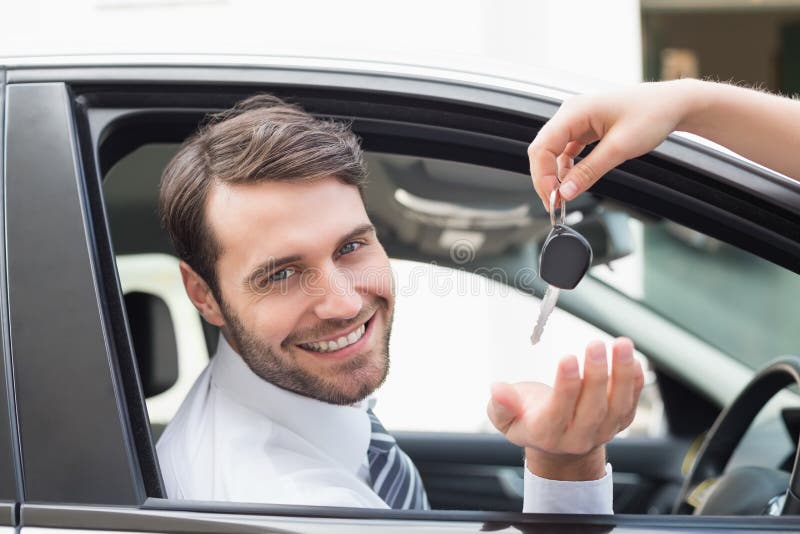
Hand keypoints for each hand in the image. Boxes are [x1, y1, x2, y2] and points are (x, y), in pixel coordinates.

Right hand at [487, 338, 644, 480]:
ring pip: (617, 406)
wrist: (556, 444)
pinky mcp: (618, 423)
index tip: (568, 358)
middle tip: (595, 345)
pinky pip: (631, 404)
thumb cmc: (528, 420)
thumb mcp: (504, 419)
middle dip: (596, 375)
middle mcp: (577, 437)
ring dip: (621, 374)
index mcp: (546, 434)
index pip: (559, 411)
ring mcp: (601, 431)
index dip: (566, 386)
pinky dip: (635, 382)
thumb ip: (500, 406)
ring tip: (621, 345)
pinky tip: (633, 360)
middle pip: (592, 408)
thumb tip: (498, 390)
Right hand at [528, 79, 699, 207]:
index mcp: (574, 111)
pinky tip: (571, 181)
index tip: (553, 198)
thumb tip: (565, 193)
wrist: (673, 103)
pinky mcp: (585, 127)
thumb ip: (588, 172)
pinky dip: (565, 168)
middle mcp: (570, 113)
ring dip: (553, 175)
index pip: (542, 147)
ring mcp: (576, 120)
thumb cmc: (651, 115)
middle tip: (554, 203)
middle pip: (542, 150)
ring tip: (562, 196)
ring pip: (552, 151)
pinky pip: (565, 150)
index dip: (542, 176)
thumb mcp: (619, 149)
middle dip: (545, 179)